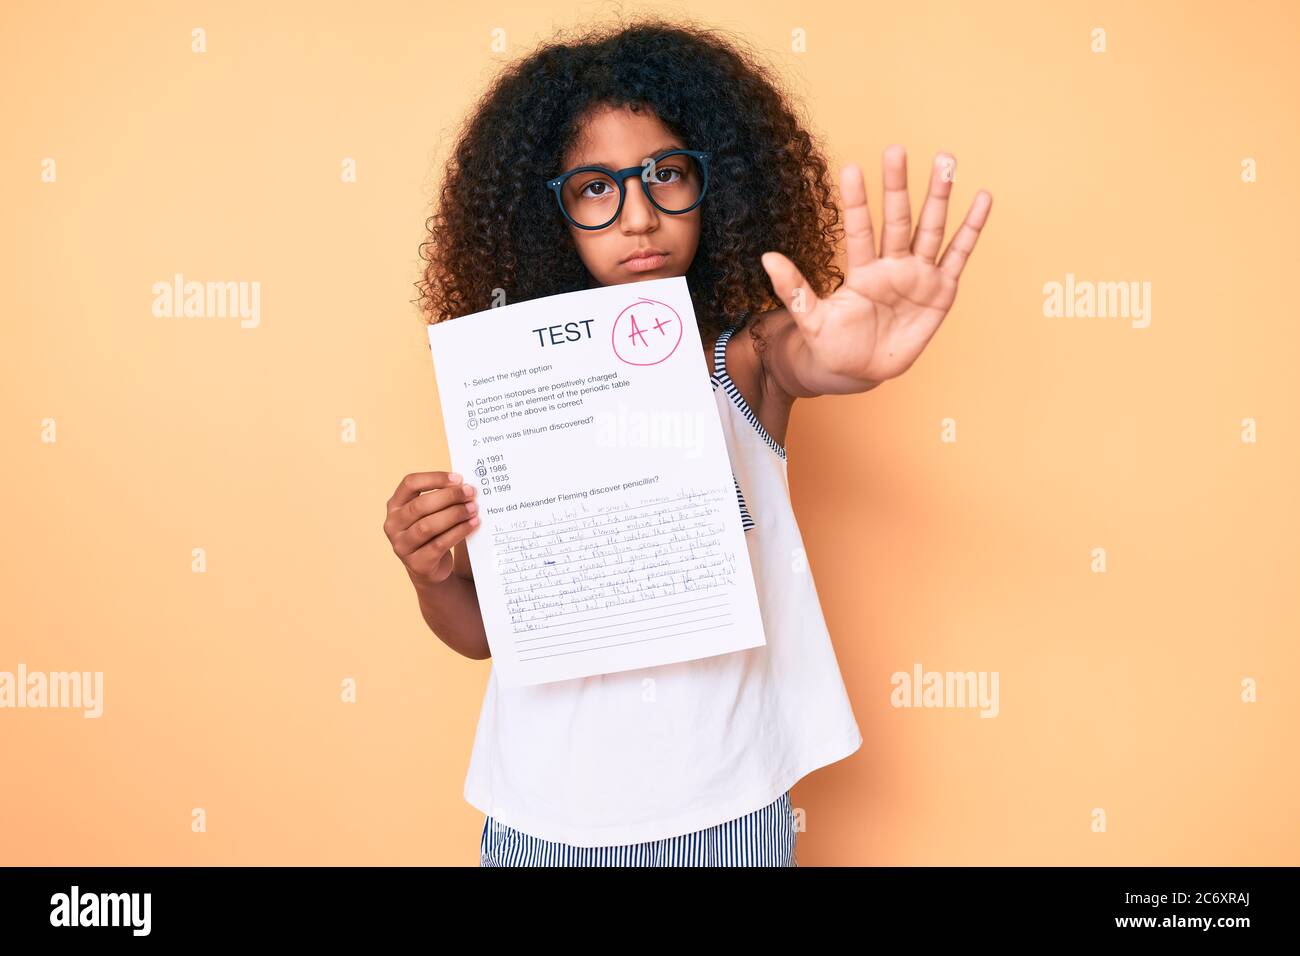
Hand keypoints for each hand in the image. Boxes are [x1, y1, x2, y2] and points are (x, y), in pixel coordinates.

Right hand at [384, 471, 478, 586]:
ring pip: (428, 526)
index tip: (458, 478)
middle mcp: (393, 525)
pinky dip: (458, 532)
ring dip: (454, 514)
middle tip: (470, 493)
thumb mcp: (429, 514)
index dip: (434, 478)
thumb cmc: (431, 534)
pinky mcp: (417, 563)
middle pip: (420, 505)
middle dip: (449, 497)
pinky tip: (472, 524)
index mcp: (395, 506)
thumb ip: (440, 499)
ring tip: (473, 509)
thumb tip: (466, 486)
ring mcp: (402, 546)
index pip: (409, 484)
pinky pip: (439, 544)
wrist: (429, 569)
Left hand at [761, 145, 990, 386]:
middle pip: (897, 219)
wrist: (858, 372)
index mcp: (861, 269)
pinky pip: (958, 254)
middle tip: (896, 150)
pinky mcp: (941, 290)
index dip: (856, 201)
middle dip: (897, 186)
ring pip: (930, 229)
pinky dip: (971, 228)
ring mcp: (918, 275)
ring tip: (946, 162)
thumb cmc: (832, 345)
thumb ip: (794, 290)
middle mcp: (892, 265)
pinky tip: (981, 199)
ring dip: (939, 197)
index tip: (850, 168)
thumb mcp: (811, 320)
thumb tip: (766, 258)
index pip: (859, 228)